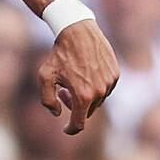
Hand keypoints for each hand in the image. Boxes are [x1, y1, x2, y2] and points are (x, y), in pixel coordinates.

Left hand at [37, 18, 119, 134]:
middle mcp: (99, 92)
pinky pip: (105, 89)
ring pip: (97, 100)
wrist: (77, 30)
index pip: (79, 124)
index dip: (71, 129)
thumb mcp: (44, 77)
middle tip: (64, 93)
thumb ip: (47, 100)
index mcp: (83, 96)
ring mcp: (109, 83)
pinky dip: (95, 87)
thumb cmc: (58, 54)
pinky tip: (86, 74)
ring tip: (74, 81)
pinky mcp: (115, 74)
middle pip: (87, 111)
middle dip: (75, 106)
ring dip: (86, 96)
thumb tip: (58, 113)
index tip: (65, 128)